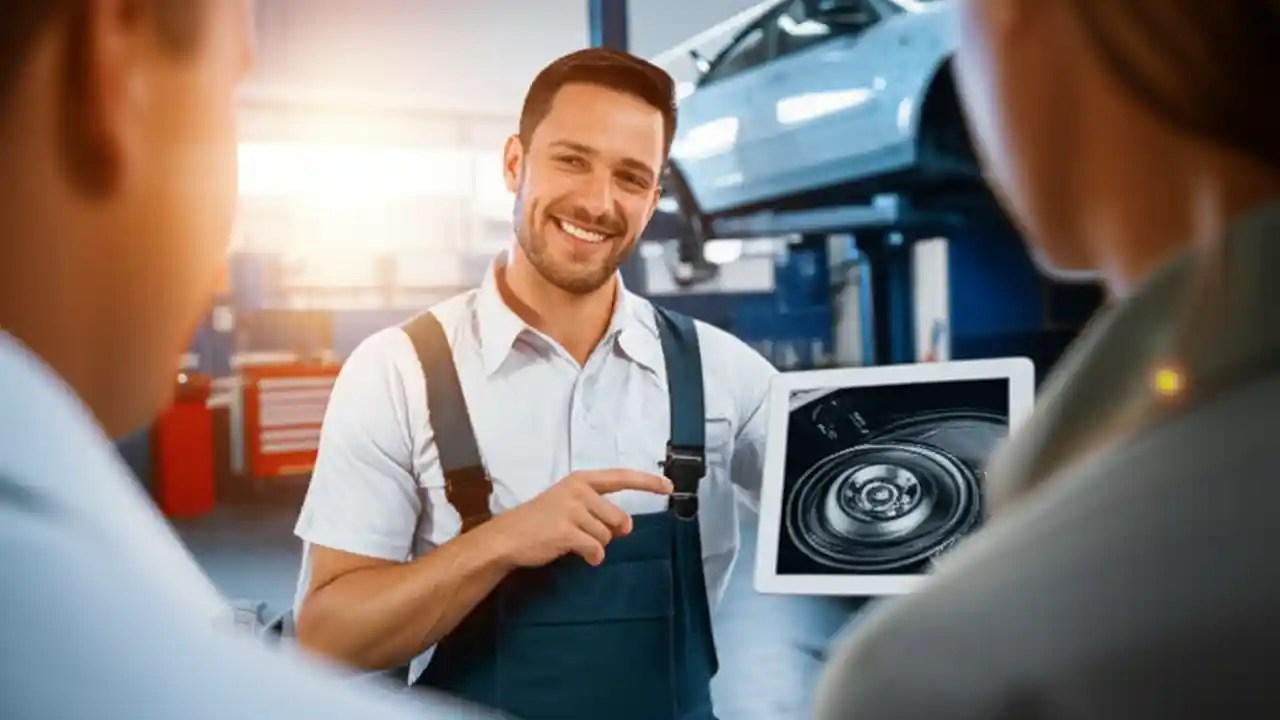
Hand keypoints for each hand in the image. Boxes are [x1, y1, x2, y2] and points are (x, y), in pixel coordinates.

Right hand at [485, 470, 671, 568]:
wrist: (509, 536)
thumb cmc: (540, 520)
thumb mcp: (569, 503)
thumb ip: (598, 508)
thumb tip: (626, 526)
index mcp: (581, 480)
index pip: (622, 477)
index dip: (647, 482)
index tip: (669, 486)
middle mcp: (579, 491)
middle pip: (618, 519)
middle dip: (608, 532)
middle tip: (583, 532)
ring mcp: (572, 510)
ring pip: (607, 537)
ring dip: (594, 544)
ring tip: (570, 540)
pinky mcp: (567, 531)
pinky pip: (596, 550)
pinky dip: (590, 557)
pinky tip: (574, 553)